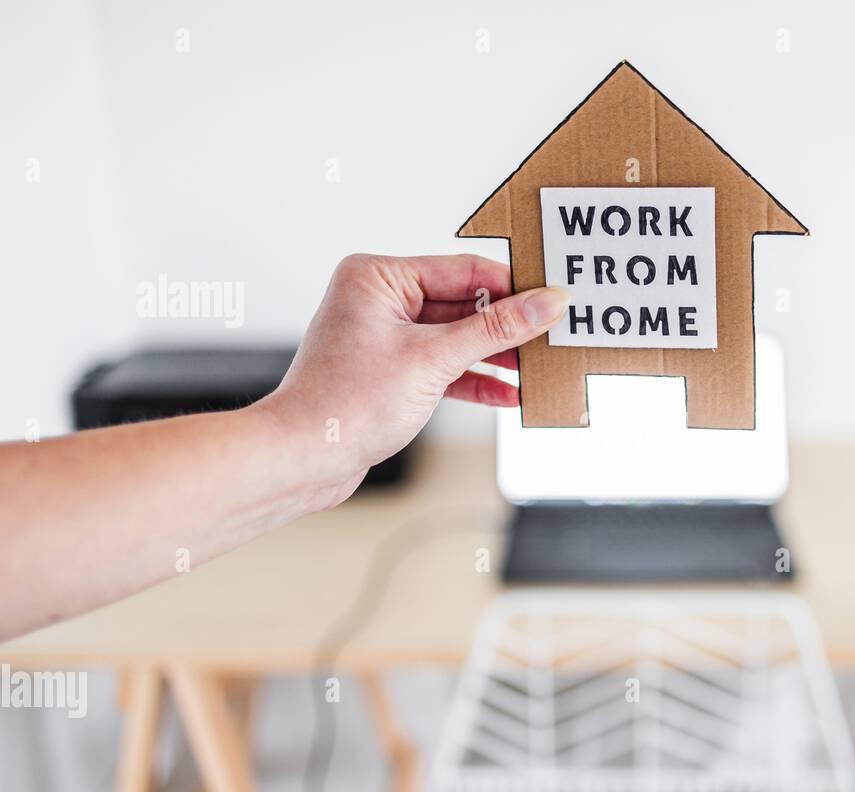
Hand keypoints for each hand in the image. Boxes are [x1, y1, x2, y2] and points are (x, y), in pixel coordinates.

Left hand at [255, 253, 568, 502]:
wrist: (303, 457)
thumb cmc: (343, 404)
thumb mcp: (433, 360)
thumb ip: (494, 330)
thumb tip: (543, 304)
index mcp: (379, 277)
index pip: (463, 270)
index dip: (511, 287)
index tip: (551, 300)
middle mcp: (379, 300)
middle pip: (463, 304)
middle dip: (506, 326)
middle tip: (550, 336)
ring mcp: (385, 337)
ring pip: (456, 338)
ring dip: (494, 356)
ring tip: (535, 366)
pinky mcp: (392, 371)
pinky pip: (444, 367)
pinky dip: (473, 380)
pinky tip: (506, 393)